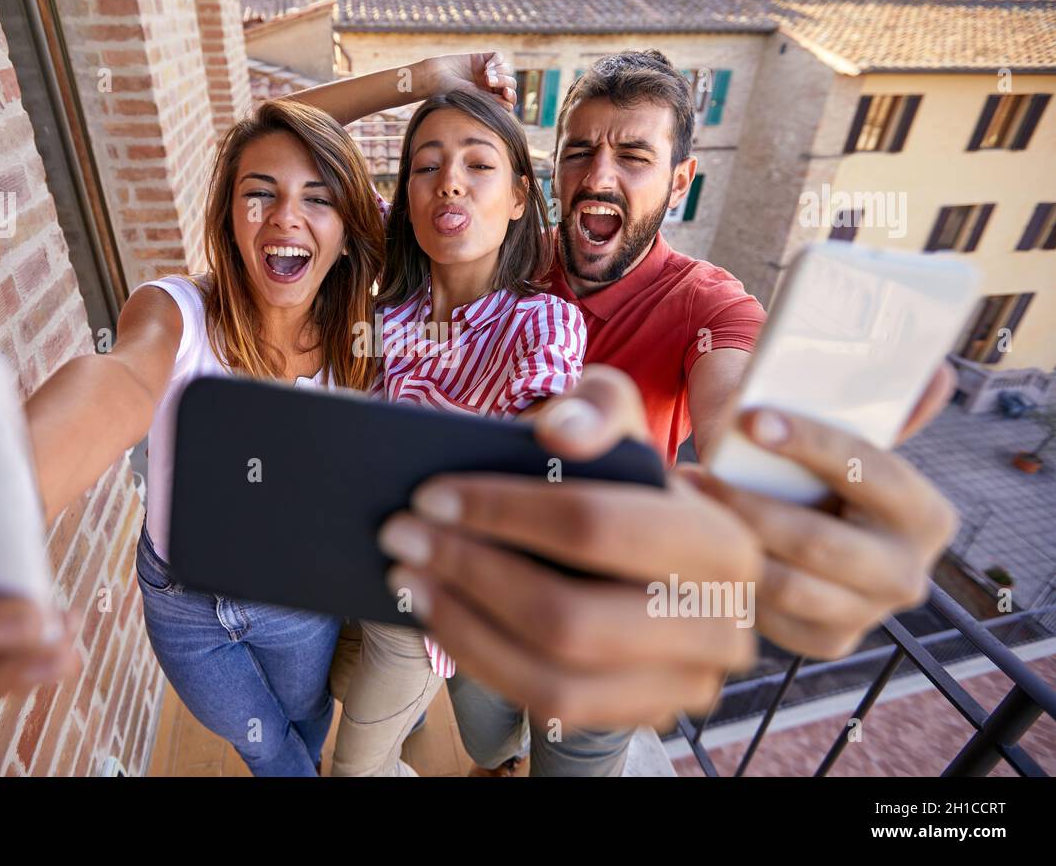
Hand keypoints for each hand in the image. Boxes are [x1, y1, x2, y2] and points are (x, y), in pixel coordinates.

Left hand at [378, 365, 760, 729]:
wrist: (651, 556)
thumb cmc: (623, 483)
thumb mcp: (618, 423)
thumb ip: (598, 405)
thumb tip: (559, 433)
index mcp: (721, 542)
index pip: (596, 528)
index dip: (503, 511)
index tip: (428, 494)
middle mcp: (720, 626)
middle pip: (570, 618)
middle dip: (469, 573)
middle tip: (401, 536)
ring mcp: (685, 686)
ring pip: (556, 678)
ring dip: (464, 627)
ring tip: (408, 579)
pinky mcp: (646, 715)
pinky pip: (552, 708)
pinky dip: (484, 662)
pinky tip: (440, 617)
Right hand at [422, 52, 515, 111]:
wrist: (434, 78)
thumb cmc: (450, 94)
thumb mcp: (472, 99)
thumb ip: (492, 102)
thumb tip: (510, 106)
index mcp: (490, 100)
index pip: (509, 98)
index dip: (511, 96)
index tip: (504, 93)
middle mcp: (490, 86)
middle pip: (510, 82)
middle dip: (504, 82)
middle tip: (489, 83)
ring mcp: (487, 71)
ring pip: (507, 69)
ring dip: (500, 72)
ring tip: (485, 76)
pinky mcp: (481, 58)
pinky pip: (499, 56)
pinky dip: (496, 61)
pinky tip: (485, 67)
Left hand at [680, 365, 958, 659]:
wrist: (808, 520)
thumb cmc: (820, 466)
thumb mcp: (844, 431)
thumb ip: (876, 404)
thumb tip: (936, 376)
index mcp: (927, 515)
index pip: (867, 470)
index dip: (809, 443)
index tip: (751, 418)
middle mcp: (907, 573)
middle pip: (817, 541)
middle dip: (747, 505)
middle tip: (693, 474)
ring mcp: (868, 614)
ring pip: (785, 584)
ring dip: (725, 542)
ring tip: (683, 500)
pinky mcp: (825, 640)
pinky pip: (766, 615)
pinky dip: (724, 579)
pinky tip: (690, 544)